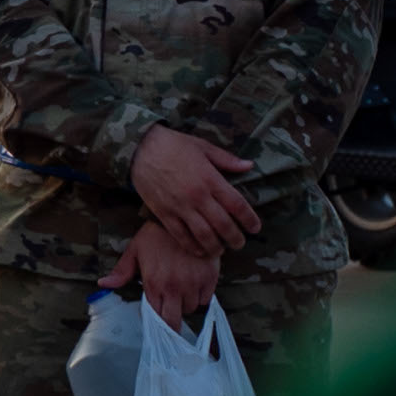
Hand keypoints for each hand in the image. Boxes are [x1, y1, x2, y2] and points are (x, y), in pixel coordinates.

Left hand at [99, 221, 220, 329]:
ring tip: (179, 291)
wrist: (184, 219)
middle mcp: (175, 287)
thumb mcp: (135, 251)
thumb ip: (121, 272)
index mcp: (154, 284)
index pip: (155, 316)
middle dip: (171, 322)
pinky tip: (193, 284)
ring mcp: (194, 284)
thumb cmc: (155, 235)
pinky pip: (206, 299)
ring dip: (185, 305)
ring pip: (191, 309)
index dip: (154, 321)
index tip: (154, 319)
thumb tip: (103, 284)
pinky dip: (200, 296)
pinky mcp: (210, 278)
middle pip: (174, 321)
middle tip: (169, 316)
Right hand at [130, 125, 259, 255]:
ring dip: (215, 247)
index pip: (237, 205)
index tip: (255, 228)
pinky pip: (180, 236)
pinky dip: (192, 247)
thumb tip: (249, 166)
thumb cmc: (172, 144)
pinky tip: (199, 251)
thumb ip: (226, 160)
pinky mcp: (163, 213)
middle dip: (235, 238)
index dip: (249, 219)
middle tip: (240, 243)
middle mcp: (197, 196)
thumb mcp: (203, 146)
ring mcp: (179, 207)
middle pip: (223, 225)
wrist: (139, 148)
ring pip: (203, 235)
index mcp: (210, 178)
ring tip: (221, 250)